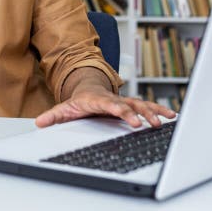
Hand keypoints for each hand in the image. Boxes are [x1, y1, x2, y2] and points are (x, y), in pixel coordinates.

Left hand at [35, 85, 176, 128]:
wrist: (88, 87)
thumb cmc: (79, 101)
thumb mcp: (65, 108)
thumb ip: (53, 116)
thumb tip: (39, 123)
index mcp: (99, 100)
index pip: (110, 105)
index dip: (119, 110)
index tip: (128, 116)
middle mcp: (115, 99)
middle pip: (129, 105)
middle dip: (140, 113)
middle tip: (148, 123)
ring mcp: (124, 101)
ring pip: (141, 104)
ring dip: (153, 112)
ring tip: (166, 120)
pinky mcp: (131, 104)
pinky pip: (148, 106)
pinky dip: (159, 110)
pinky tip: (172, 116)